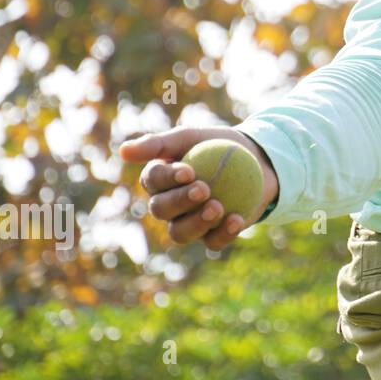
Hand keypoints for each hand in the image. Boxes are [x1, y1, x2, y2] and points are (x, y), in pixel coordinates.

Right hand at [119, 126, 279, 249]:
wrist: (257, 160)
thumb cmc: (218, 144)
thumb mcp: (191, 137)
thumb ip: (158, 144)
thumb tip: (123, 152)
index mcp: (160, 180)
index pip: (154, 181)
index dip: (168, 178)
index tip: (189, 171)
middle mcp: (168, 205)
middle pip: (162, 210)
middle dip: (180, 201)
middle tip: (204, 189)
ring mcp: (190, 222)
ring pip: (180, 233)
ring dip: (196, 223)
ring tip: (217, 207)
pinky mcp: (213, 234)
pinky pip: (213, 242)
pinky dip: (224, 233)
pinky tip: (236, 220)